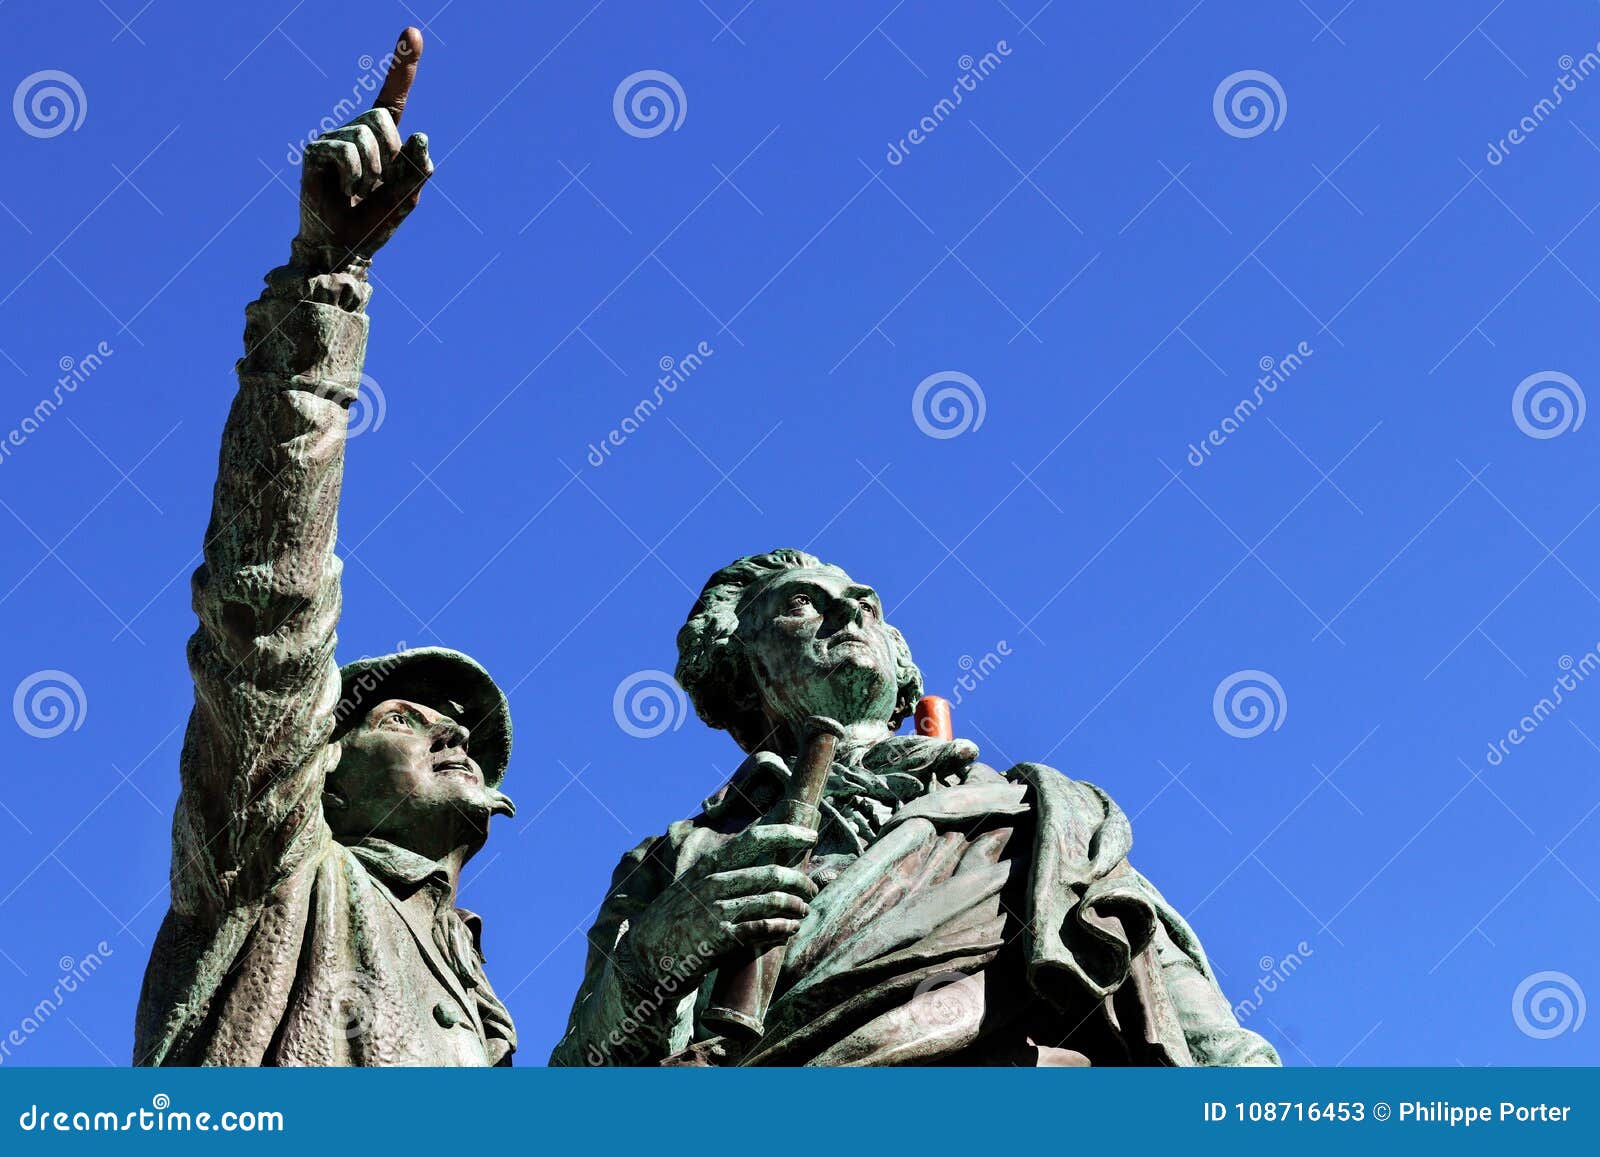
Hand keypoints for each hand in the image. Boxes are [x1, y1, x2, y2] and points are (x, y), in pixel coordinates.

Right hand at [296, 27, 432, 266]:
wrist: (345, 247)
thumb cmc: (376, 222)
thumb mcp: (408, 196)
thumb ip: (418, 168)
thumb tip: (420, 134)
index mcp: (383, 138)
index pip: (394, 96)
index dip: (403, 64)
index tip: (413, 32)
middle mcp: (356, 131)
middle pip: (381, 116)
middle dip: (390, 154)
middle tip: (378, 184)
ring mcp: (334, 139)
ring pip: (364, 135)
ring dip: (371, 173)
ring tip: (358, 192)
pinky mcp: (316, 151)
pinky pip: (345, 152)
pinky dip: (353, 177)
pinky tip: (343, 191)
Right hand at [622, 823, 818, 984]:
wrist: (642, 960)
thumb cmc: (674, 923)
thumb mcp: (691, 889)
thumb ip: (723, 877)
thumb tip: (764, 870)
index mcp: (708, 866)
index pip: (753, 839)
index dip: (786, 833)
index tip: (810, 835)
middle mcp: (713, 882)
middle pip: (771, 874)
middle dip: (799, 881)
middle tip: (811, 889)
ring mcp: (716, 910)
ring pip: (772, 900)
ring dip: (796, 906)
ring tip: (803, 912)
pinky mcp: (720, 938)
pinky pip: (763, 928)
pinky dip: (784, 927)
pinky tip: (791, 929)